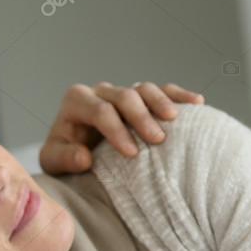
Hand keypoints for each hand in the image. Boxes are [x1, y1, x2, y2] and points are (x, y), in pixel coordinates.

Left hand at [39, 82, 204, 174]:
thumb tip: (84, 157)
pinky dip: (179, 95)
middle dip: (141, 117)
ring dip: (162, 103)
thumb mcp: (54, 162)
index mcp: (76, 102)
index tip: (132, 153)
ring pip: (144, 89)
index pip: (100, 111)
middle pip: (124, 96)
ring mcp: (122, 92)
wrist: (74, 151)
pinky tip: (197, 103)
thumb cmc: (65, 156)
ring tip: (175, 120)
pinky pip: (162, 90)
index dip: (116, 130)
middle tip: (157, 139)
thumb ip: (64, 159)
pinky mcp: (140, 97)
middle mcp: (99, 92)